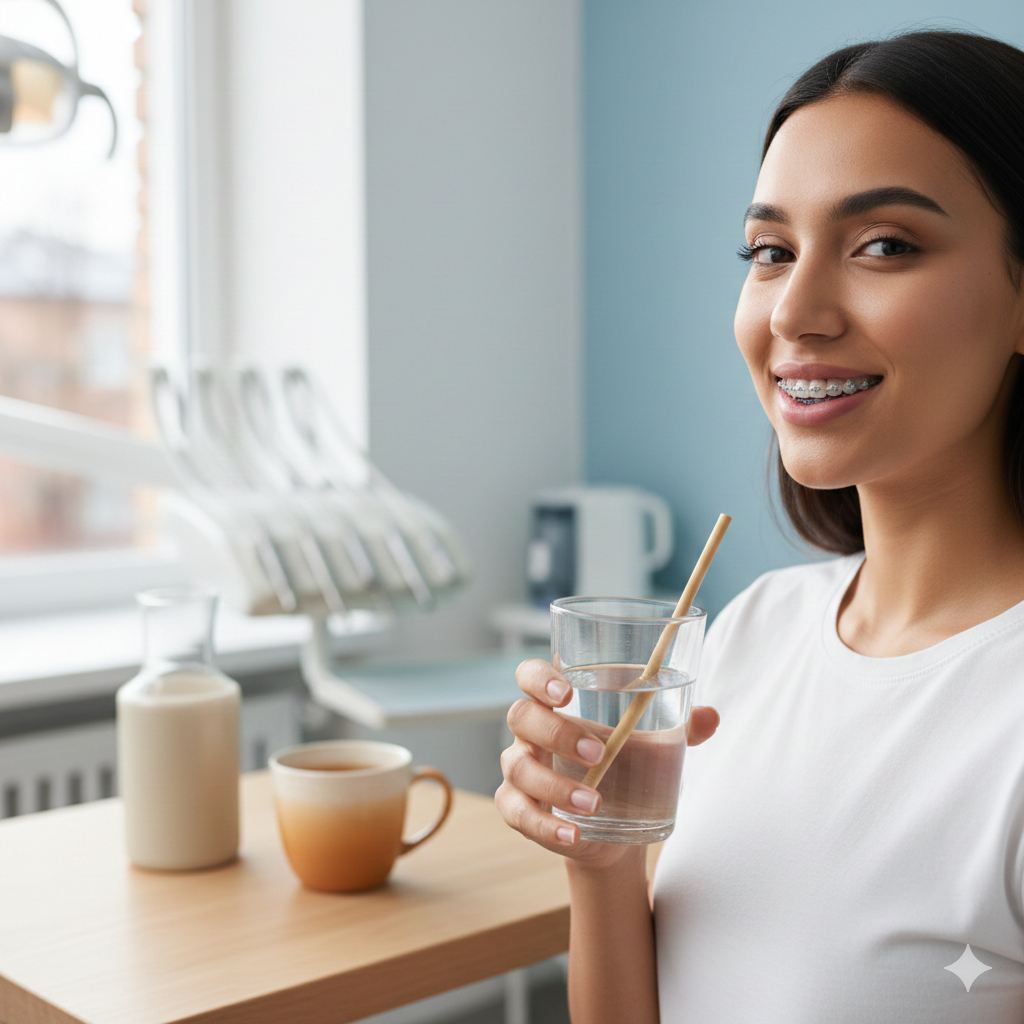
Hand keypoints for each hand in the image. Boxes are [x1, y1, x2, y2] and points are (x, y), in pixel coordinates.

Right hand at [495, 658, 719, 869]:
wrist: (616, 826)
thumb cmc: (628, 767)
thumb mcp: (654, 746)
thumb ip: (682, 727)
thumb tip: (711, 716)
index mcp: (556, 703)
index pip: (529, 675)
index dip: (539, 678)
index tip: (566, 692)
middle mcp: (530, 732)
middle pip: (522, 717)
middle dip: (557, 734)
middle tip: (598, 753)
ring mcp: (520, 770)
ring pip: (519, 769)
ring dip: (557, 786)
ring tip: (596, 803)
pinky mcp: (519, 808)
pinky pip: (519, 815)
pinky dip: (546, 826)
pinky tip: (574, 834)